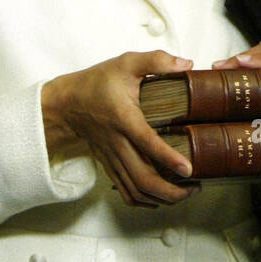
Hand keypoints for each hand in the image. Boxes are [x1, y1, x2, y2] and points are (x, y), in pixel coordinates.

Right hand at [41, 50, 199, 207]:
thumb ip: (157, 61)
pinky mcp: (109, 165)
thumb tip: (187, 64)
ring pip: (135, 190)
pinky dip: (144, 201)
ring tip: (184, 194)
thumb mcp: (127, 62)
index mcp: (124, 118)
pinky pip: (125, 191)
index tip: (188, 168)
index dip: (168, 158)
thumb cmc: (97, 83)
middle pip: (142, 179)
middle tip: (194, 187)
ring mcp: (112, 158)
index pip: (147, 143)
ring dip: (161, 198)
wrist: (66, 103)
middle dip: (171, 191)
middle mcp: (118, 144)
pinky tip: (160, 199)